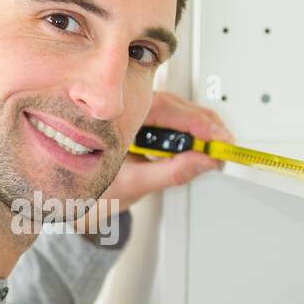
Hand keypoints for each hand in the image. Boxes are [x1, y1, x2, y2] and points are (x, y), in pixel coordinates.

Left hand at [98, 91, 233, 212]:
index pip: (172, 111)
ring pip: (181, 112)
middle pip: (181, 108)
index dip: (202, 126)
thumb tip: (202, 161)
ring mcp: (141, 112)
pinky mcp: (148, 121)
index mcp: (122, 116)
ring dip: (203, 129)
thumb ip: (171, 173)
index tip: (221, 141)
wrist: (77, 195)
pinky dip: (193, 132)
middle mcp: (132, 109)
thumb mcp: (136, 183)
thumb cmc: (97, 186)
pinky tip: (203, 144)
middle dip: (208, 128)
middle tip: (226, 148)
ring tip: (217, 148)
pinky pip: (175, 120)